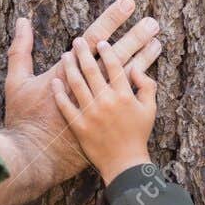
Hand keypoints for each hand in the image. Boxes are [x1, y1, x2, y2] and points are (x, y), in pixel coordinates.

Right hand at [0, 0, 161, 204]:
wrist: (36, 155)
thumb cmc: (24, 117)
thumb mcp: (17, 82)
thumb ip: (20, 50)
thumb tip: (22, 19)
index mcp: (69, 70)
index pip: (94, 37)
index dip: (111, 19)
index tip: (127, 3)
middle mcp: (89, 87)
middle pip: (118, 55)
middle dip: (135, 35)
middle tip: (152, 20)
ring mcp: (100, 104)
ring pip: (126, 74)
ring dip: (142, 56)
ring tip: (156, 39)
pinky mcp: (107, 118)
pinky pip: (127, 97)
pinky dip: (139, 83)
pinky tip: (148, 70)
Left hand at [51, 36, 157, 184]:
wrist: (124, 163)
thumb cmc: (138, 135)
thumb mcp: (150, 109)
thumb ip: (147, 85)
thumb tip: (137, 67)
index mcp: (124, 96)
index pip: (114, 66)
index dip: (107, 51)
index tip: (100, 42)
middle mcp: (106, 102)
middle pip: (92, 70)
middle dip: (84, 52)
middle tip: (77, 40)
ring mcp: (91, 114)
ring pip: (76, 84)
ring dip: (69, 67)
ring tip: (65, 55)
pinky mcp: (78, 126)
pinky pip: (66, 106)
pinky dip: (59, 92)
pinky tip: (54, 81)